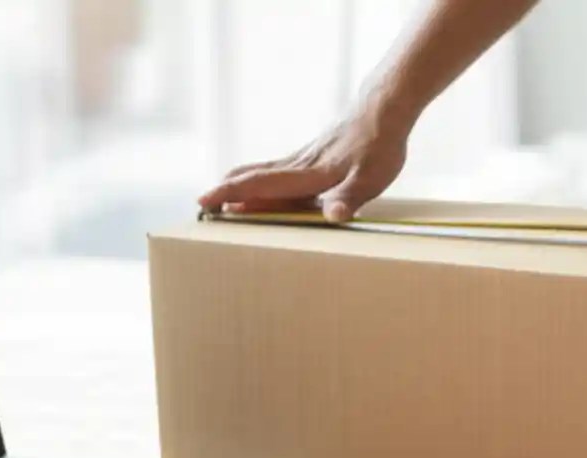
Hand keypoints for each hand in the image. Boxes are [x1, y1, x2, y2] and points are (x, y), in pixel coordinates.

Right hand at [198, 106, 409, 222]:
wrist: (383, 110)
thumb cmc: (379, 147)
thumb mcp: (370, 179)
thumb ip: (349, 199)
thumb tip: (333, 217)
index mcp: (308, 175)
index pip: (261, 185)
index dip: (232, 194)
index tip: (205, 202)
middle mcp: (298, 165)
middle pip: (254, 176)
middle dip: (227, 191)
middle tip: (203, 205)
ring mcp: (302, 158)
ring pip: (262, 171)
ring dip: (240, 184)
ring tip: (223, 198)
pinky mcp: (310, 154)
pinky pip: (276, 169)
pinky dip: (258, 178)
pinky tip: (260, 184)